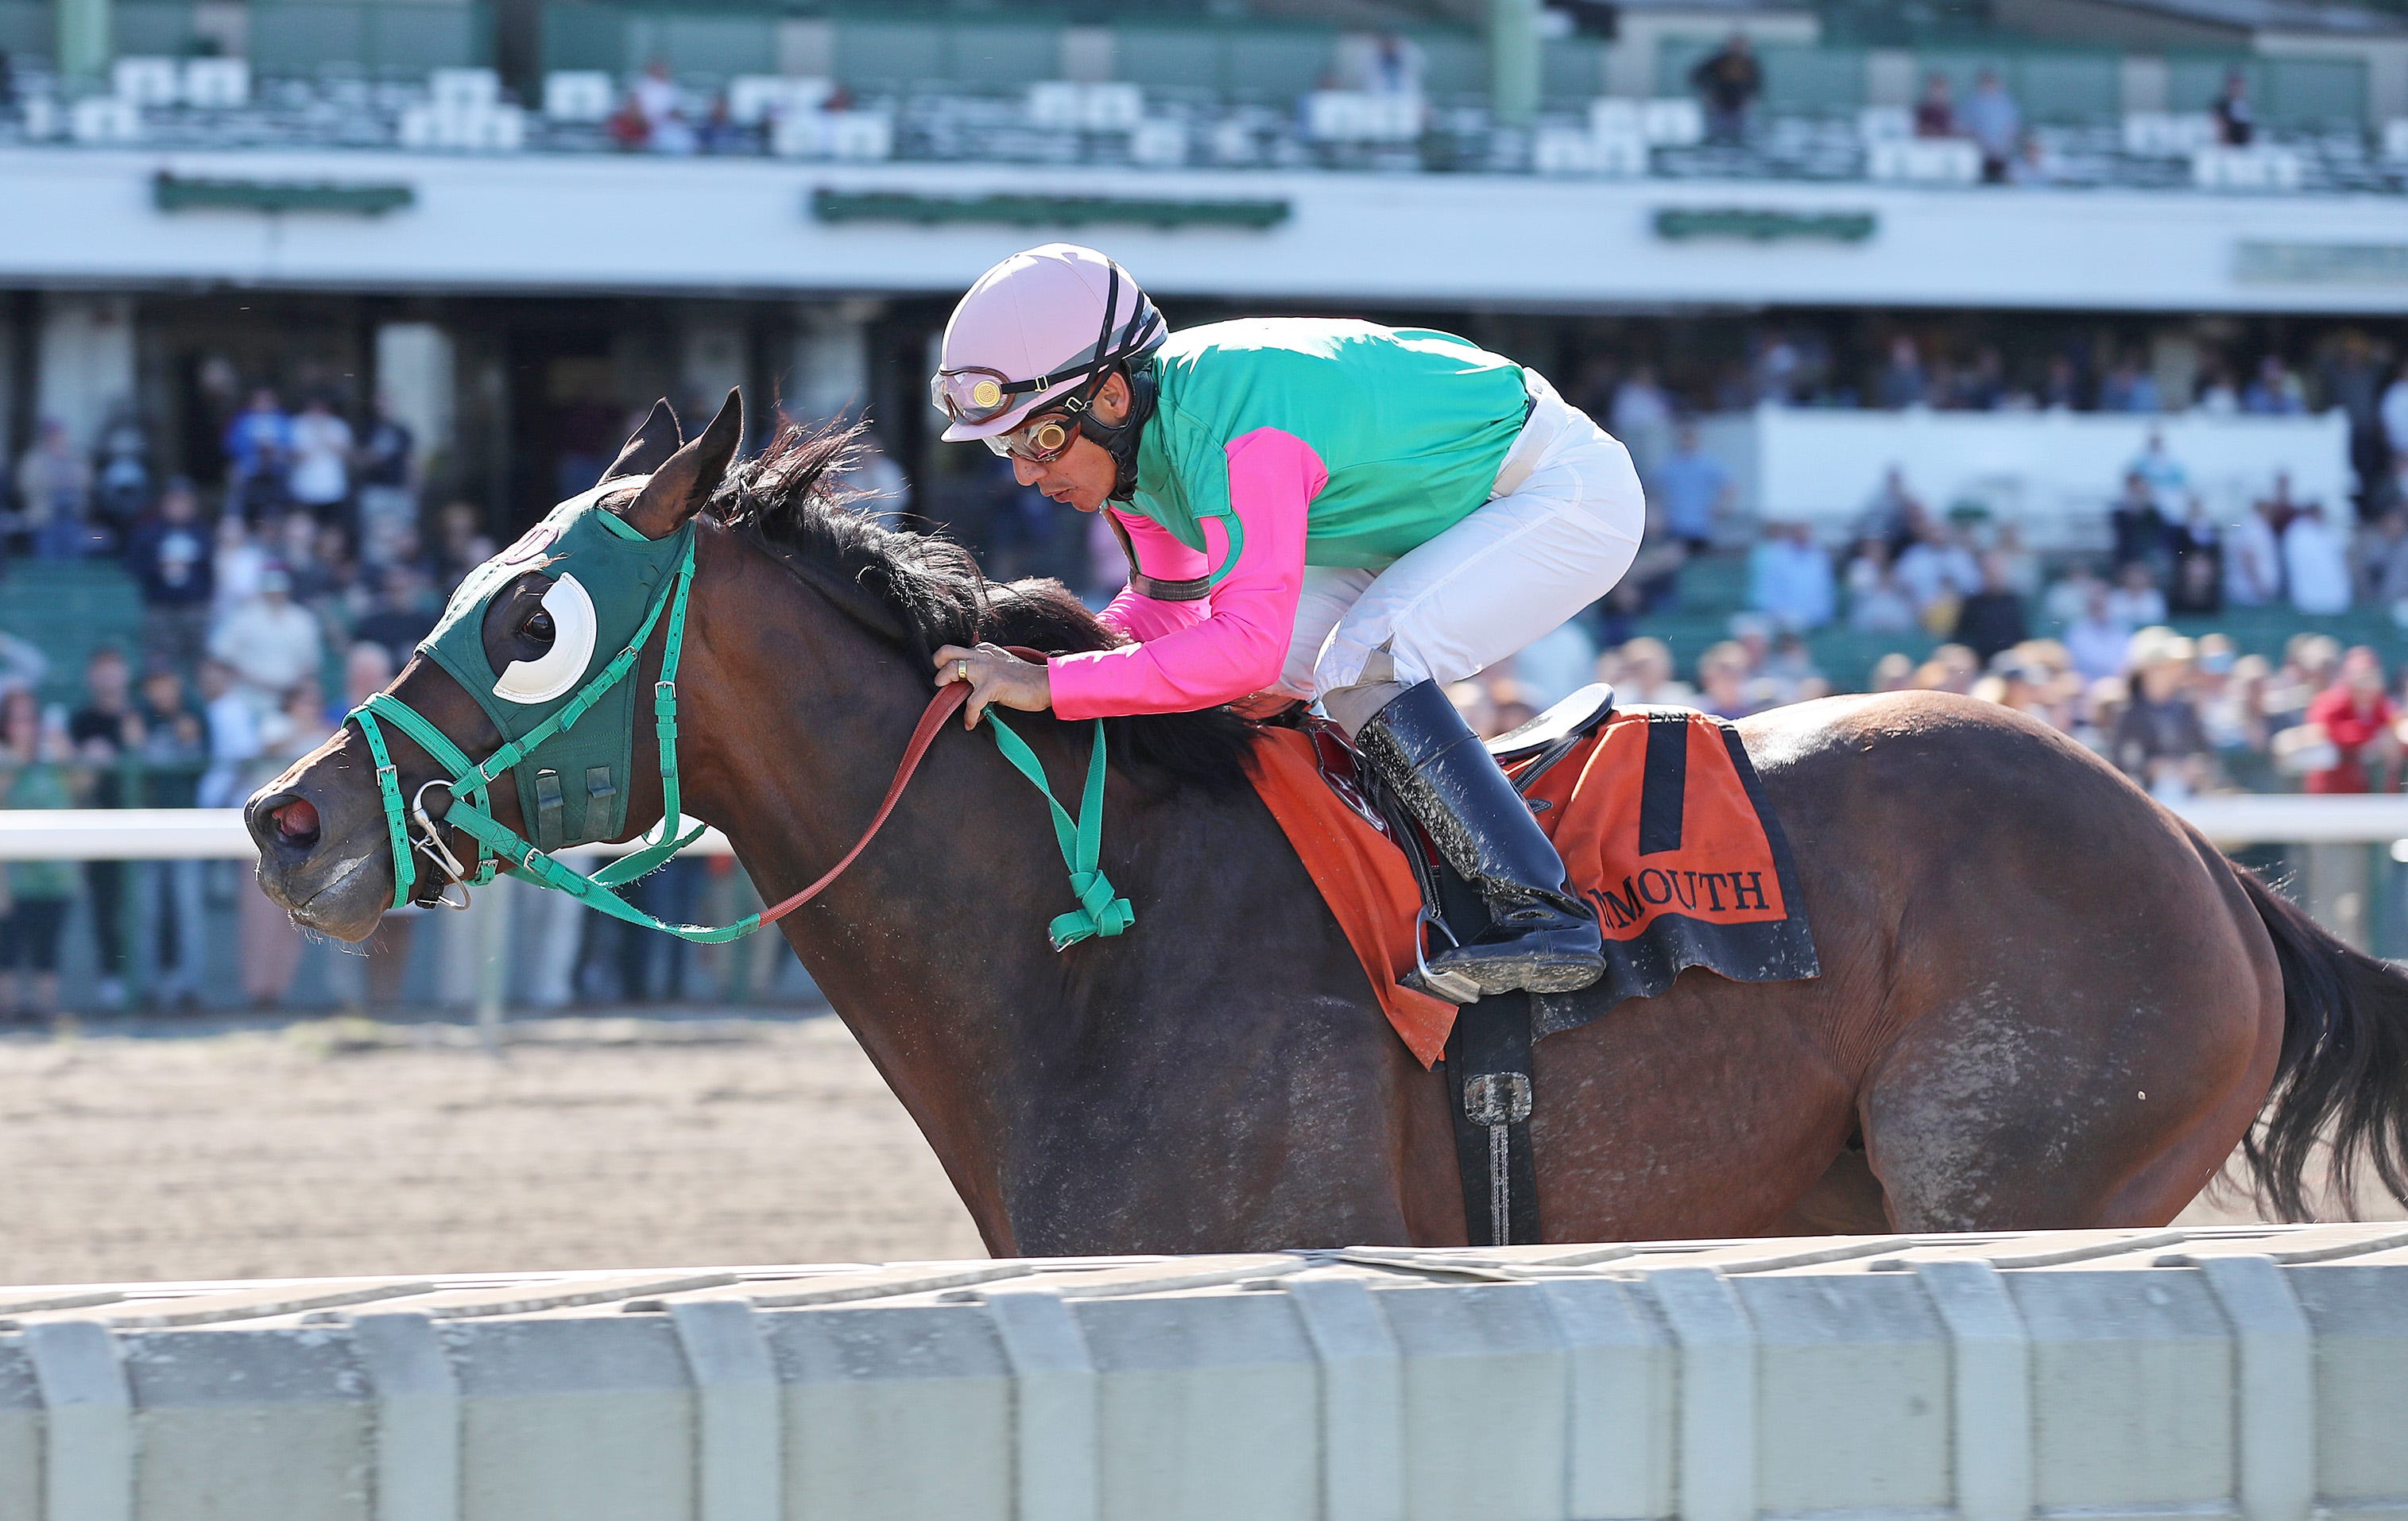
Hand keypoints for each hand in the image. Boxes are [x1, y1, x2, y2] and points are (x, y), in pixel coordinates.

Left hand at [933, 643, 1050, 728]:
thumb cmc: (1025, 679)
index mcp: (984, 650)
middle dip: (938, 666)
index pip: (958, 651)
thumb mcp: (1001, 666)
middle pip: (947, 652)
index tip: (952, 680)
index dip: (950, 665)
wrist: (1045, 684)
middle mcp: (982, 655)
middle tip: (941, 682)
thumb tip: (972, 691)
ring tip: (949, 703)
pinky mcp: (992, 684)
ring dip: (945, 686)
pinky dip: (969, 716)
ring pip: (952, 670)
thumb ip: (985, 671)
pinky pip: (971, 703)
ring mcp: (986, 669)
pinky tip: (971, 723)